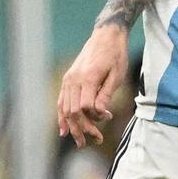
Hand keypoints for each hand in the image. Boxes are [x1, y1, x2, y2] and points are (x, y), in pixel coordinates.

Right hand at [58, 24, 126, 146]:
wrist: (105, 36)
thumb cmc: (115, 55)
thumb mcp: (117, 75)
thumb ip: (106, 95)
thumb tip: (100, 114)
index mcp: (88, 78)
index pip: (86, 107)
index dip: (96, 117)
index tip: (108, 117)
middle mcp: (74, 80)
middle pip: (74, 111)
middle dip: (84, 129)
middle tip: (96, 140)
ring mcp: (68, 80)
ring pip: (65, 109)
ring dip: (72, 127)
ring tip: (80, 142)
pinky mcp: (67, 79)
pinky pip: (61, 101)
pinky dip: (62, 117)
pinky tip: (63, 130)